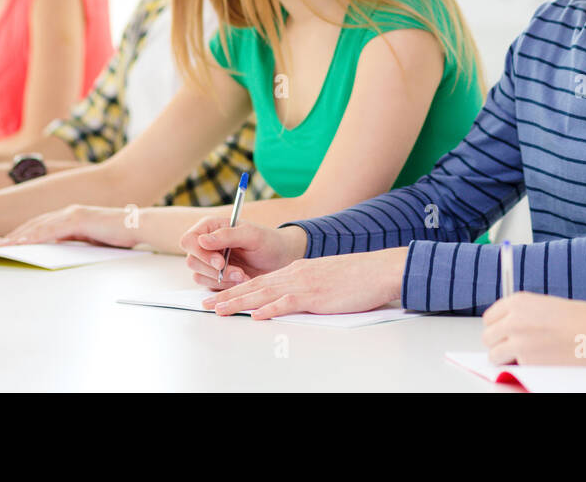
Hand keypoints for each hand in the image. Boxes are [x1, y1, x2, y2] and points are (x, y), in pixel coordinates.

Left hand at [0, 205, 140, 248]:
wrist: (138, 226)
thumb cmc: (120, 234)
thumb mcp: (92, 239)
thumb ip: (76, 240)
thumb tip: (61, 247)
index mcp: (73, 216)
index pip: (42, 225)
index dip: (24, 233)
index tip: (10, 242)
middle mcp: (70, 212)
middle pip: (35, 224)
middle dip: (15, 234)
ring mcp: (73, 214)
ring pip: (39, 226)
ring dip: (19, 236)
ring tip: (3, 244)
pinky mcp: (78, 219)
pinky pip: (51, 230)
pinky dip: (35, 236)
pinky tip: (23, 243)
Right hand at [179, 216, 307, 287]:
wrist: (280, 260)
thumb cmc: (268, 242)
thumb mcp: (252, 235)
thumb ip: (227, 236)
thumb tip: (201, 240)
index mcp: (211, 227)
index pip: (189, 240)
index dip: (200, 253)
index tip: (220, 262)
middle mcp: (206, 244)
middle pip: (192, 261)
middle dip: (215, 270)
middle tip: (239, 273)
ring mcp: (209, 262)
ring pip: (199, 276)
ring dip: (222, 280)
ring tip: (243, 275)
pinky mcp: (214, 277)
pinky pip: (209, 286)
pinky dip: (225, 287)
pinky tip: (241, 280)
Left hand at [204, 248, 407, 318]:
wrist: (379, 269)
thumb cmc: (358, 276)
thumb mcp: (326, 278)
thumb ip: (308, 287)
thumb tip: (293, 300)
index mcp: (298, 270)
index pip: (261, 281)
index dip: (238, 289)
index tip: (219, 296)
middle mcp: (296, 274)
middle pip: (255, 286)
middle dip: (228, 295)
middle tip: (206, 303)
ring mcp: (305, 284)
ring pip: (264, 294)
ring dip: (239, 303)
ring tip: (218, 310)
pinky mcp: (316, 296)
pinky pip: (287, 303)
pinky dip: (269, 310)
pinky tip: (255, 316)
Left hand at [481, 292, 585, 365]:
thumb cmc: (582, 320)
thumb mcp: (547, 305)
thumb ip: (525, 313)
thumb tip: (510, 325)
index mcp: (518, 301)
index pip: (490, 317)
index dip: (498, 326)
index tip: (504, 332)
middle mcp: (513, 320)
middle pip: (488, 336)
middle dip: (498, 342)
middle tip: (512, 347)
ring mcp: (518, 342)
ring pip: (494, 355)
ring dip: (505, 357)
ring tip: (523, 357)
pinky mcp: (527, 362)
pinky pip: (512, 368)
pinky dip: (520, 368)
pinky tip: (537, 362)